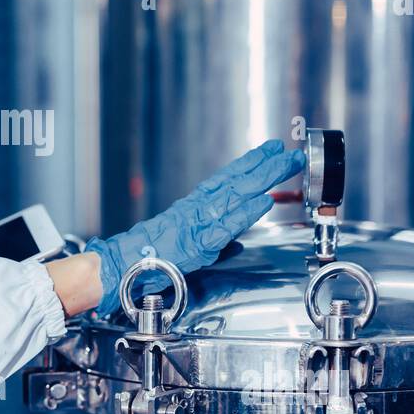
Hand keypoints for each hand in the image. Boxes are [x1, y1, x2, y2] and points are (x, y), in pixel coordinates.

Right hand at [85, 139, 304, 315]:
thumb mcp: (186, 242)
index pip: (227, 179)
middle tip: (289, 153)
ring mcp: (198, 223)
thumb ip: (212, 238)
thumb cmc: (150, 254)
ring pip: (235, 196)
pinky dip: (244, 214)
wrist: (124, 263)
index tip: (271, 150)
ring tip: (283, 166)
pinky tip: (262, 203)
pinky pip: (225, 226)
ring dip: (261, 179)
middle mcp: (197, 208)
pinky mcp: (197, 243)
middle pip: (237, 182)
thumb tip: (236, 240)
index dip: (250, 163)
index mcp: (194, 206)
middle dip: (265, 167)